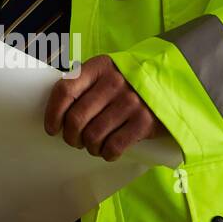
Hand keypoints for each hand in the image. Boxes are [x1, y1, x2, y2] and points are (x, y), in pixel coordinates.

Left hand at [44, 54, 166, 160]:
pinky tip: (107, 152)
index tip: (51, 128)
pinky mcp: (145, 122)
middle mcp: (114, 83)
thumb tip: (57, 110)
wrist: (171, 81)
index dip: (53, 113)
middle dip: (70, 136)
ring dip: (88, 146)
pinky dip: (106, 154)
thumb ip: (85, 83)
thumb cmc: (129, 80)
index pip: (65, 90)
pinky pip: (114, 145)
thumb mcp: (107, 71)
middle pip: (77, 118)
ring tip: (91, 145)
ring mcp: (130, 102)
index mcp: (98, 67)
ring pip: (93, 135)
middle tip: (73, 140)